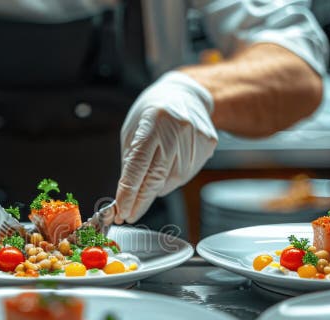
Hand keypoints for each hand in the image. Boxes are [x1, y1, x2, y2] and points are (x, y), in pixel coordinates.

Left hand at [115, 71, 217, 222]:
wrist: (186, 94)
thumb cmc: (153, 112)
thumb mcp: (132, 130)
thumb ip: (130, 161)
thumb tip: (127, 194)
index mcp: (152, 124)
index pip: (138, 166)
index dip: (129, 193)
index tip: (122, 211)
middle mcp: (176, 130)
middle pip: (156, 178)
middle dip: (140, 201)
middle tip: (130, 215)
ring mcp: (195, 138)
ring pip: (172, 180)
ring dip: (157, 188)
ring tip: (151, 178)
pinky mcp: (208, 144)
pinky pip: (186, 174)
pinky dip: (172, 179)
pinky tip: (168, 167)